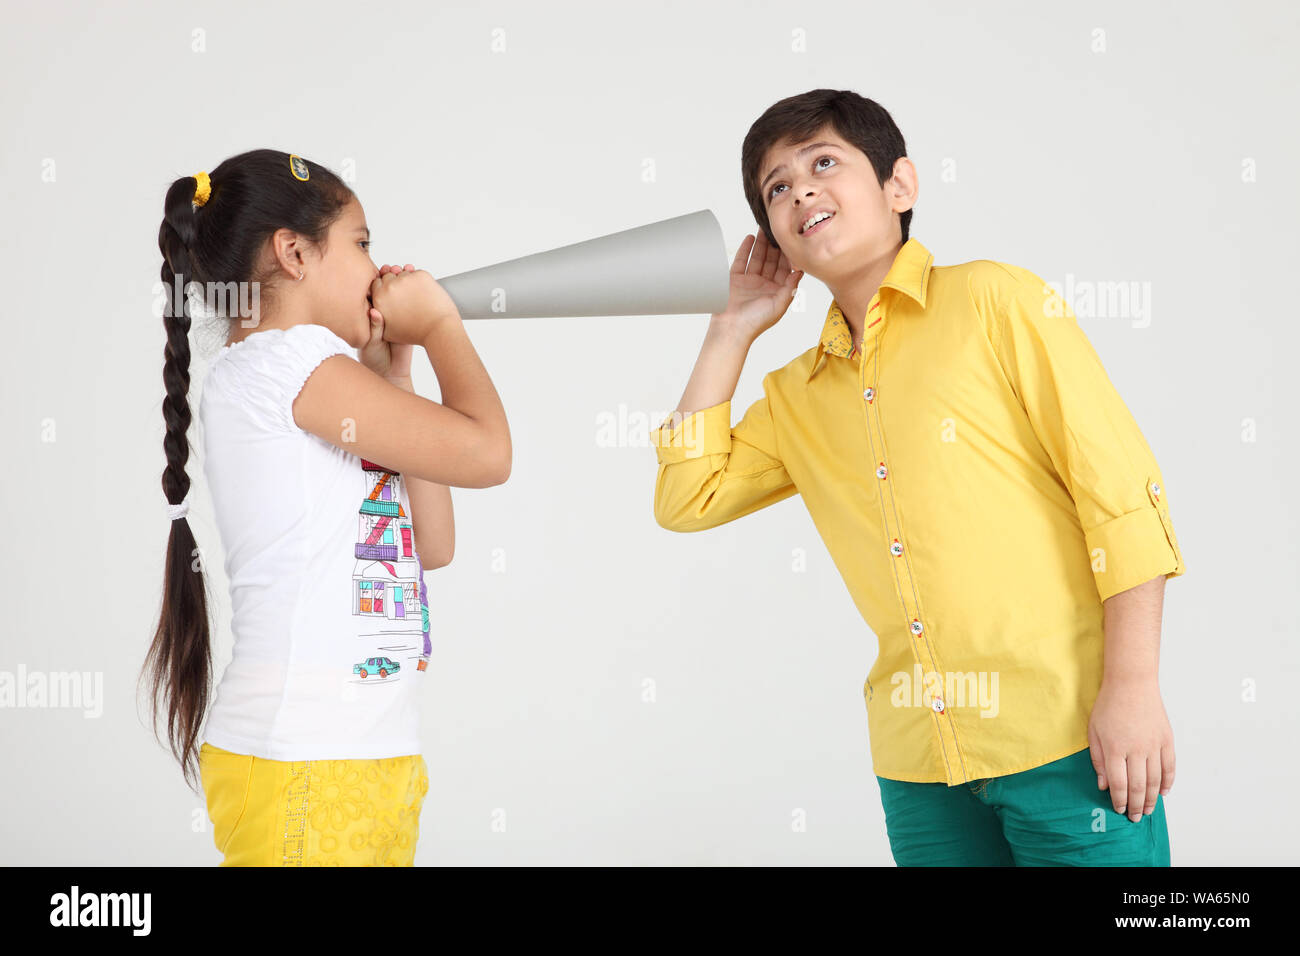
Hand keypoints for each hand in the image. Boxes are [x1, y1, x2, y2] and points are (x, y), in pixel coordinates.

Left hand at [361, 263, 415, 381]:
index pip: (372, 291)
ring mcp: (398, 314)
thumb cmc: (374, 358)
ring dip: (404, 281)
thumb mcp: (372, 343)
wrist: (391, 372)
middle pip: (388, 288)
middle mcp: (383, 311)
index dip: (377, 279)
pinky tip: (418, 283)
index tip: (382, 271)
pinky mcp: (410, 320)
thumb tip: (374, 312)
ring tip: (407, 271)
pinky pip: (413, 304)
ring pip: (401, 293)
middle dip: (392, 276)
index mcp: (370, 313)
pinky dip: (416, 293)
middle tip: (394, 269)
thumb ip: (374, 328)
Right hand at [368, 265, 460, 345]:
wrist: (438, 329)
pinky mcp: (420, 275)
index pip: (376, 283)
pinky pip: (417, 273)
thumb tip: (371, 311)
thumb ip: (376, 320)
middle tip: (405, 296)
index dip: (383, 288)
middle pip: (388, 275)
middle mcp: (390, 286)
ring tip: (415, 297)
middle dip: (394, 283)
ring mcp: (406, 279)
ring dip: (408, 281)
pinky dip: (420, 281)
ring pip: (403, 273)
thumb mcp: (388, 332)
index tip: (391, 294)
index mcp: (379, 298)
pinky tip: (423, 293)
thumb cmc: (415, 333)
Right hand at [715, 230, 803, 342]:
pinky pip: (741, 261)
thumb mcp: (779, 305)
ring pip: (757, 258)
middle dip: (774, 246)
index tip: (790, 240)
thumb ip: (790, 288)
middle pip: (771, 261)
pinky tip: (750, 238)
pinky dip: (746, 249)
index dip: (787, 255)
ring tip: (764, 229)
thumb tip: (800, 271)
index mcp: (776, 291)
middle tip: (777, 229)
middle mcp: (764, 285)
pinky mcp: (735, 279)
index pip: (784, 269)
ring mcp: (749, 281)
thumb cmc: (755, 322)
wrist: (731, 328)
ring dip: (761, 244)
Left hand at [1087, 674, 1175, 822]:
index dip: (1120, 800)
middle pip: (1139, 786)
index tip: (1119, 809)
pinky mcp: (1167, 739)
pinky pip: (1170, 766)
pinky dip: (1168, 782)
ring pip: (1156, 780)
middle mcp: (1136, 749)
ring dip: (1153, 799)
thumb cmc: (1108, 706)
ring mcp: (1154, 745)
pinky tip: (1164, 792)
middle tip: (1135, 818)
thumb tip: (1103, 785)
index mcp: (1115, 748)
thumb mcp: (1093, 731)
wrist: (1132, 683)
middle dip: (1137, 805)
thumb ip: (1097, 759)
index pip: (1119, 783)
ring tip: (1148, 810)